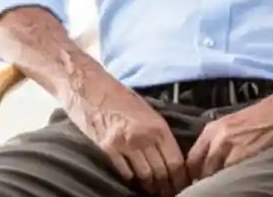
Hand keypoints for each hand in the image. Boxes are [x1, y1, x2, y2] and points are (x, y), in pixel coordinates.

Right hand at [63, 73, 188, 195]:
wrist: (89, 86)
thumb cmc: (119, 94)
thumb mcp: (147, 109)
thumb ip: (159, 131)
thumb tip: (170, 153)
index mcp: (158, 126)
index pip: (175, 160)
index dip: (181, 177)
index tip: (183, 184)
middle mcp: (143, 137)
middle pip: (161, 171)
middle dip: (168, 185)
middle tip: (171, 192)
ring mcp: (124, 145)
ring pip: (144, 174)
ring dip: (150, 185)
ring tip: (154, 191)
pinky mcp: (107, 149)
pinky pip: (124, 171)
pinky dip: (131, 177)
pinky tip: (135, 180)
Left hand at [187, 88, 272, 181]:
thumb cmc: (269, 116)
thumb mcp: (236, 125)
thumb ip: (220, 142)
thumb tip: (211, 165)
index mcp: (212, 129)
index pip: (191, 160)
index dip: (195, 174)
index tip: (201, 181)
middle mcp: (217, 138)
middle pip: (201, 171)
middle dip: (206, 180)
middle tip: (216, 186)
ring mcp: (231, 148)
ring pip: (214, 176)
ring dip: (220, 182)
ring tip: (232, 184)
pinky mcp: (245, 156)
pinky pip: (231, 177)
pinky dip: (235, 182)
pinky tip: (244, 181)